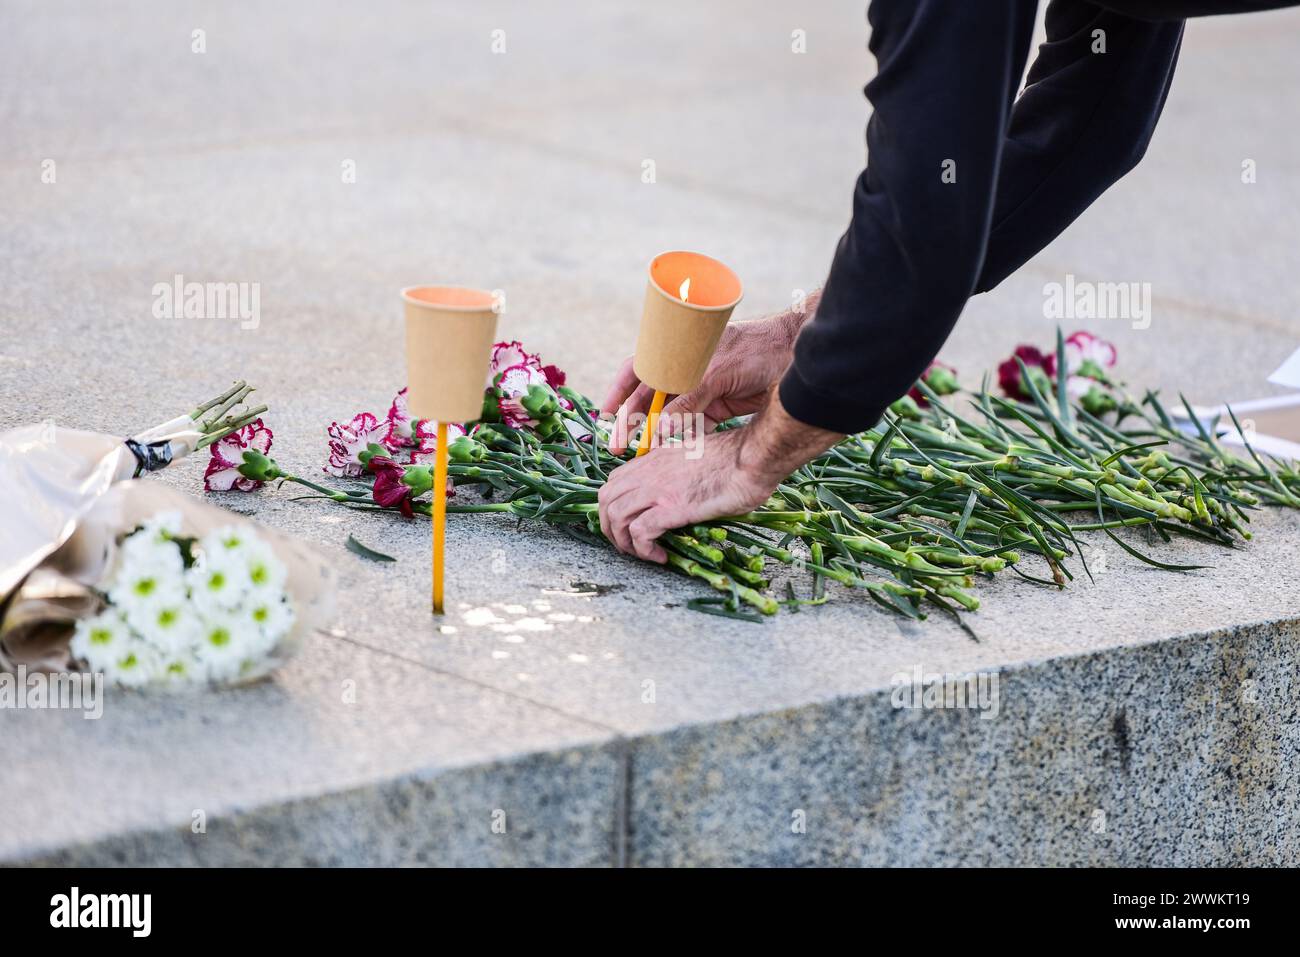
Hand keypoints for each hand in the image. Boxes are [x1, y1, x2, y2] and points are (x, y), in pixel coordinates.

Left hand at [597, 427, 775, 562]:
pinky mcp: (672, 507)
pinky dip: (644, 549)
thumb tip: (682, 492)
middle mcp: (650, 471)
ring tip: (643, 554)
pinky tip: (660, 556)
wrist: (753, 457)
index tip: (627, 524)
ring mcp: (658, 488)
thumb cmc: (738, 459)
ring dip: (624, 542)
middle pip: (606, 500)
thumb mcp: (698, 460)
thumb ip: (681, 473)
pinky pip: (640, 532)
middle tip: (627, 546)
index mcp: (656, 459)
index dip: (613, 506)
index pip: (615, 481)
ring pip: (616, 516)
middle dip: (610, 527)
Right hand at [600, 301, 814, 453]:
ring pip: (670, 416)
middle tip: (618, 448)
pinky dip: (683, 439)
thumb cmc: (757, 348)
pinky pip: (693, 425)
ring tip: (643, 457)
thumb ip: (691, 399)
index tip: (604, 416)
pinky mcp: (718, 406)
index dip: (618, 393)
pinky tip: (673, 454)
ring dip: (657, 435)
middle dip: (633, 423)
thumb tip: (662, 428)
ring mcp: (701, 389)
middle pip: (650, 399)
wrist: (796, 353)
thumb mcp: (720, 371)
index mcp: (678, 352)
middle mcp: (684, 370)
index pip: (638, 370)